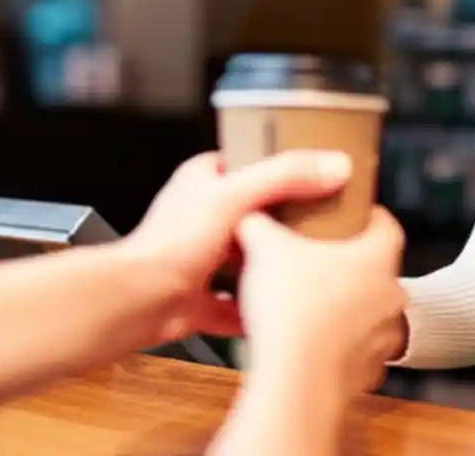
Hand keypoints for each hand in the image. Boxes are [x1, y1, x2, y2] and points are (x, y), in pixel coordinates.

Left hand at [121, 150, 352, 343]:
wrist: (138, 302)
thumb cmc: (170, 243)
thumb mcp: (235, 195)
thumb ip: (286, 176)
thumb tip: (335, 166)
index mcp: (202, 182)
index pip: (248, 163)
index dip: (280, 167)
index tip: (316, 174)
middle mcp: (200, 219)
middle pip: (252, 214)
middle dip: (282, 223)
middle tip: (321, 223)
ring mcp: (199, 261)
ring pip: (244, 260)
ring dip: (270, 267)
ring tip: (308, 266)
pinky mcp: (200, 300)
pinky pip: (235, 307)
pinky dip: (255, 312)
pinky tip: (281, 311)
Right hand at [234, 208, 406, 396]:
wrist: (296, 378)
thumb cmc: (292, 307)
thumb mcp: (265, 249)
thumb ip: (260, 226)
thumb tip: (251, 218)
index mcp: (376, 257)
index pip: (387, 225)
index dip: (367, 216)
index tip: (350, 214)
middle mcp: (390, 295)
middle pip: (376, 270)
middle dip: (349, 265)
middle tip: (318, 260)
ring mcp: (383, 336)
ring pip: (369, 312)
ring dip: (346, 307)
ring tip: (310, 304)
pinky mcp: (369, 370)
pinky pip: (357, 351)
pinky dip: (338, 346)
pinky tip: (308, 342)